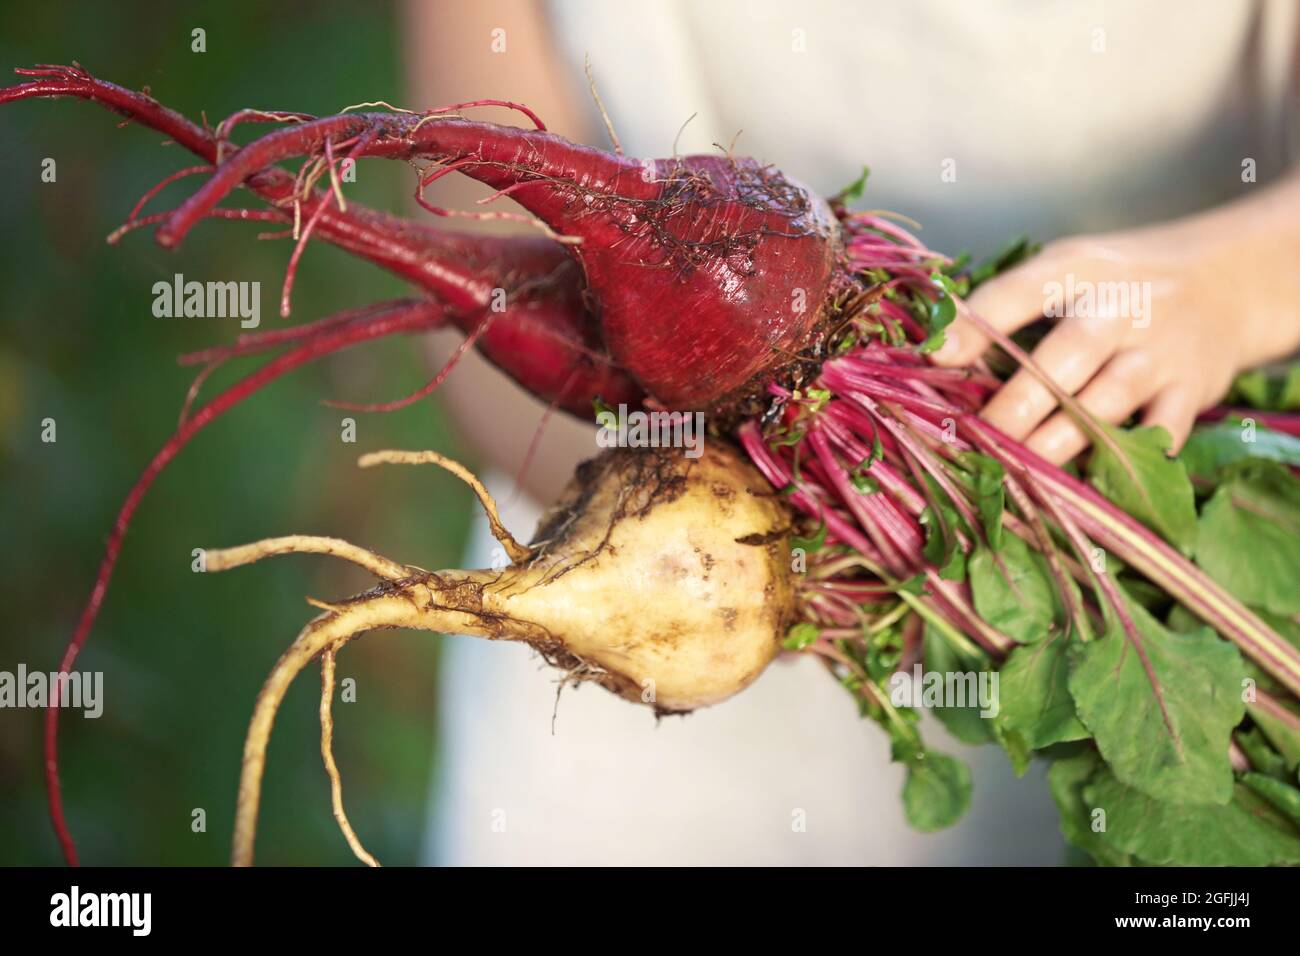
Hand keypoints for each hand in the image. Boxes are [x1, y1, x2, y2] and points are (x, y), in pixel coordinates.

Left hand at [931, 202, 1299, 463]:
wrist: (1232, 281)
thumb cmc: (1120, 283)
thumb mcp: (1067, 270)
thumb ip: (1010, 307)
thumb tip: (934, 355)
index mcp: (1078, 269)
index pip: (1021, 292)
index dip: (976, 325)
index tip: (934, 358)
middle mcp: (1122, 306)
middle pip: (1068, 356)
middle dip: (1019, 403)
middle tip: (976, 437)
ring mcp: (1160, 351)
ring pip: (1108, 402)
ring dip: (1059, 441)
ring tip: (1015, 471)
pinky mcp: (1193, 391)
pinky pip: (1160, 435)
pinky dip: (1127, 464)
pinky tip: (1086, 485)